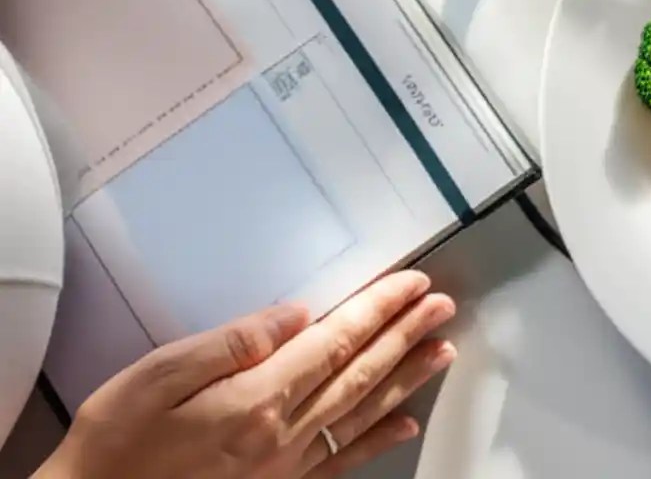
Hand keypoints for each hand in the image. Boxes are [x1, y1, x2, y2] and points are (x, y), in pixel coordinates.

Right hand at [34, 271, 457, 478]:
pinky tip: (407, 422)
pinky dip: (379, 439)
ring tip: (443, 350)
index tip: (412, 284)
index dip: (378, 310)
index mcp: (255, 398)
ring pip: (362, 412)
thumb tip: (295, 315)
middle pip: (360, 373)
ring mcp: (285, 464)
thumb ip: (232, 343)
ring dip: (407, 377)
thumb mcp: (157, 376)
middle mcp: (282, 433)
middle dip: (406, 334)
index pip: (335, 341)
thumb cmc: (114, 444)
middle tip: (442, 305)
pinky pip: (342, 459)